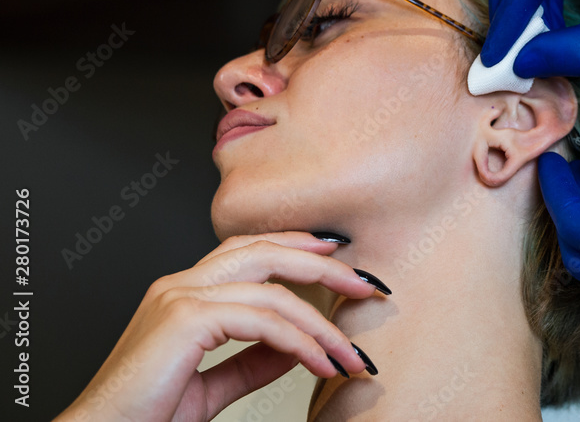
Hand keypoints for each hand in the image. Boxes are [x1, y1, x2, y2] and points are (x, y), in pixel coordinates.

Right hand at [55, 232, 383, 421]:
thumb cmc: (143, 416)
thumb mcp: (208, 385)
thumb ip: (250, 362)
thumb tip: (295, 349)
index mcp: (183, 292)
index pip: (249, 250)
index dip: (296, 245)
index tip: (336, 253)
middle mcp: (180, 285)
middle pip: (266, 252)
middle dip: (323, 264)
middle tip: (365, 284)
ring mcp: (181, 297)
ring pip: (272, 291)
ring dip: (321, 324)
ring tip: (349, 355)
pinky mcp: (184, 319)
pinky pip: (261, 322)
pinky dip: (299, 343)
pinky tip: (320, 364)